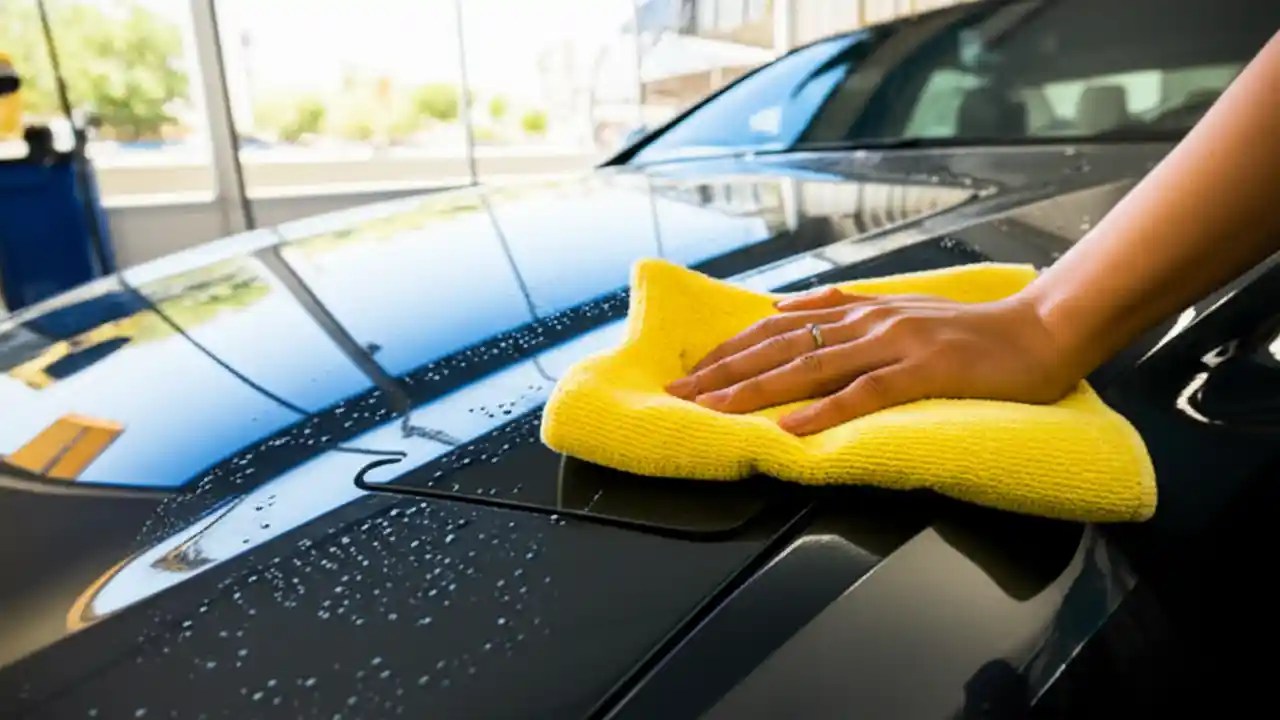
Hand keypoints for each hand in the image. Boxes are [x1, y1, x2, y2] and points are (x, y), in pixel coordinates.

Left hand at [665, 286, 1081, 434]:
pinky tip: (791, 429)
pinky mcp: (923, 370)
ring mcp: (893, 343)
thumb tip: (787, 309)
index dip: (730, 349)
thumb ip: (845, 310)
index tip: (691, 369)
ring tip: (713, 409)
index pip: (777, 328)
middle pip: (779, 346)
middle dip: (723, 370)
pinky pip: (864, 393)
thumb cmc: (970, 330)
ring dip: (755, 390)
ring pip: (809, 367)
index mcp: (858, 310)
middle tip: (678, 392)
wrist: (1038, 330)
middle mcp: (865, 321)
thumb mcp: (898, 310)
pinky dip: (824, 412)